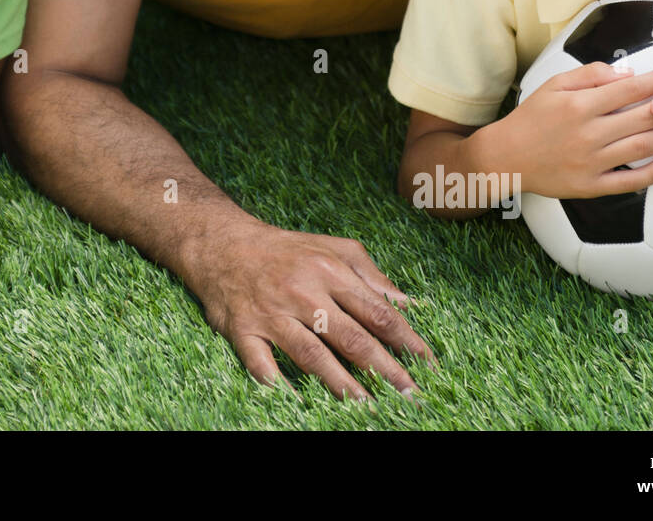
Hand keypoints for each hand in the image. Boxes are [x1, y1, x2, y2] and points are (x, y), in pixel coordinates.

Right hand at [188, 221, 433, 400]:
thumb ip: (371, 274)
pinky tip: (300, 404)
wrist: (222, 244)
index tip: (429, 365)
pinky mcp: (244, 330)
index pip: (377, 311)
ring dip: (342, 384)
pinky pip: (262, 364)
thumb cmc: (285, 249)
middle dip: (385, 369)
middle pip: (351, 337)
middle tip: (410, 396)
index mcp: (330, 271)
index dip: (406, 340)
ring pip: (312, 354)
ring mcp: (272, 314)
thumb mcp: (332, 247)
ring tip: (368, 408)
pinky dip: (279, 385)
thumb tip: (409, 305)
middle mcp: (303, 293)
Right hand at [487, 61, 652, 198]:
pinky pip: (631, 180)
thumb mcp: (553, 85)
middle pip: (644, 117)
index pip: (630, 88)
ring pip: (644, 147)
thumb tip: (627, 73)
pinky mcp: (591, 186)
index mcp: (579, 105)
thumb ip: (589, 75)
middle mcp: (588, 133)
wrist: (506, 157)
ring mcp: (591, 162)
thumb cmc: (531, 117)